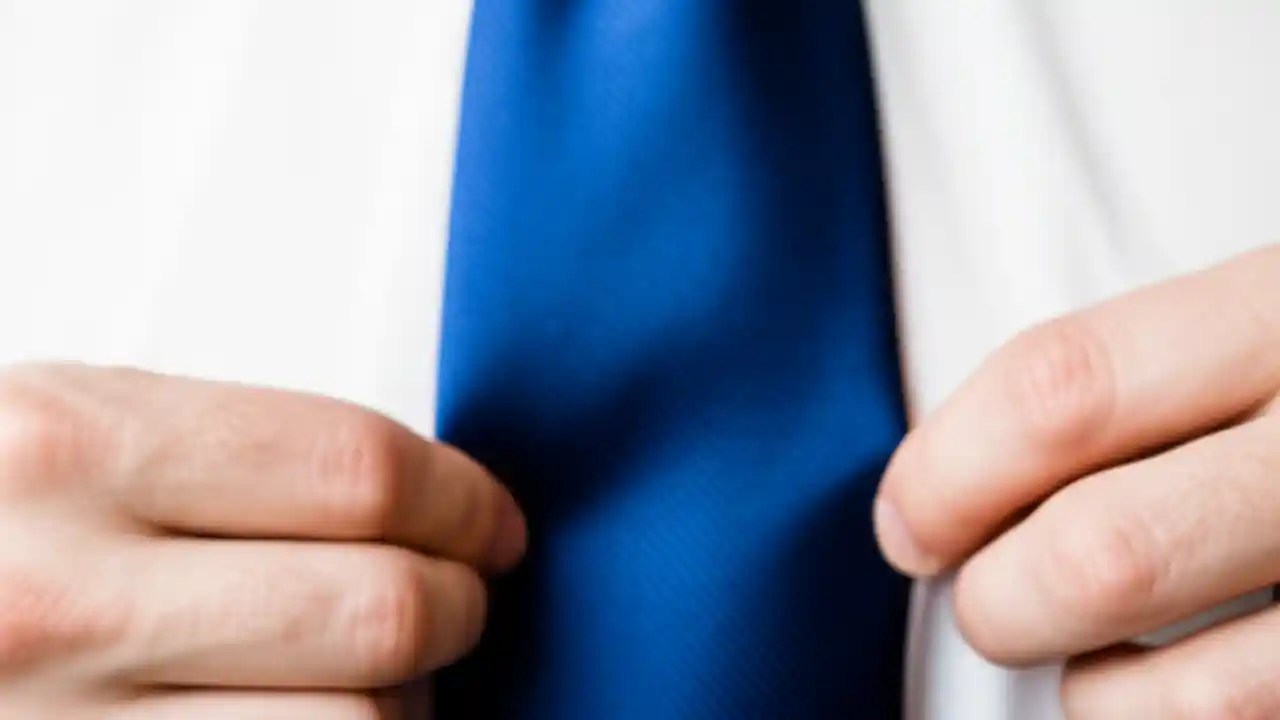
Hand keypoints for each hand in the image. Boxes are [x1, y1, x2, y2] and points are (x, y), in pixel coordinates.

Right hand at [0, 363, 526, 718]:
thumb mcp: (58, 432)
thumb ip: (227, 457)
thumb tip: (420, 500)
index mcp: (63, 451)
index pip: (355, 471)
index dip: (462, 498)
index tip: (491, 521)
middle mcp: (59, 596)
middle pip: (381, 607)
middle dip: (460, 601)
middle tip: (465, 591)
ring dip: (409, 699)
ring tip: (384, 671)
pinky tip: (323, 719)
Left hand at [874, 246, 1279, 717]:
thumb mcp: (1257, 322)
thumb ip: (1127, 385)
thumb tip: (941, 490)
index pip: (1061, 391)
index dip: (950, 470)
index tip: (912, 520)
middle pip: (1106, 553)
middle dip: (1003, 601)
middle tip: (994, 598)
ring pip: (1185, 700)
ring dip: (1094, 696)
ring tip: (1098, 660)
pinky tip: (1191, 688)